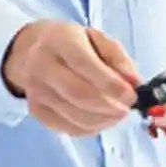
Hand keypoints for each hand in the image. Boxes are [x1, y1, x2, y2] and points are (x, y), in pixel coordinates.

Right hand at [2, 21, 141, 135]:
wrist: (30, 51)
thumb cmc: (71, 43)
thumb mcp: (97, 38)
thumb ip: (118, 57)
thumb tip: (135, 82)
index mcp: (60, 42)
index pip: (84, 65)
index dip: (110, 84)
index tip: (131, 94)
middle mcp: (43, 66)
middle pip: (78, 94)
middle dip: (109, 106)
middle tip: (127, 108)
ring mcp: (37, 91)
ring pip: (74, 115)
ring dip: (103, 120)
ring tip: (118, 113)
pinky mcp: (37, 111)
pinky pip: (67, 127)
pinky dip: (91, 128)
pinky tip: (103, 119)